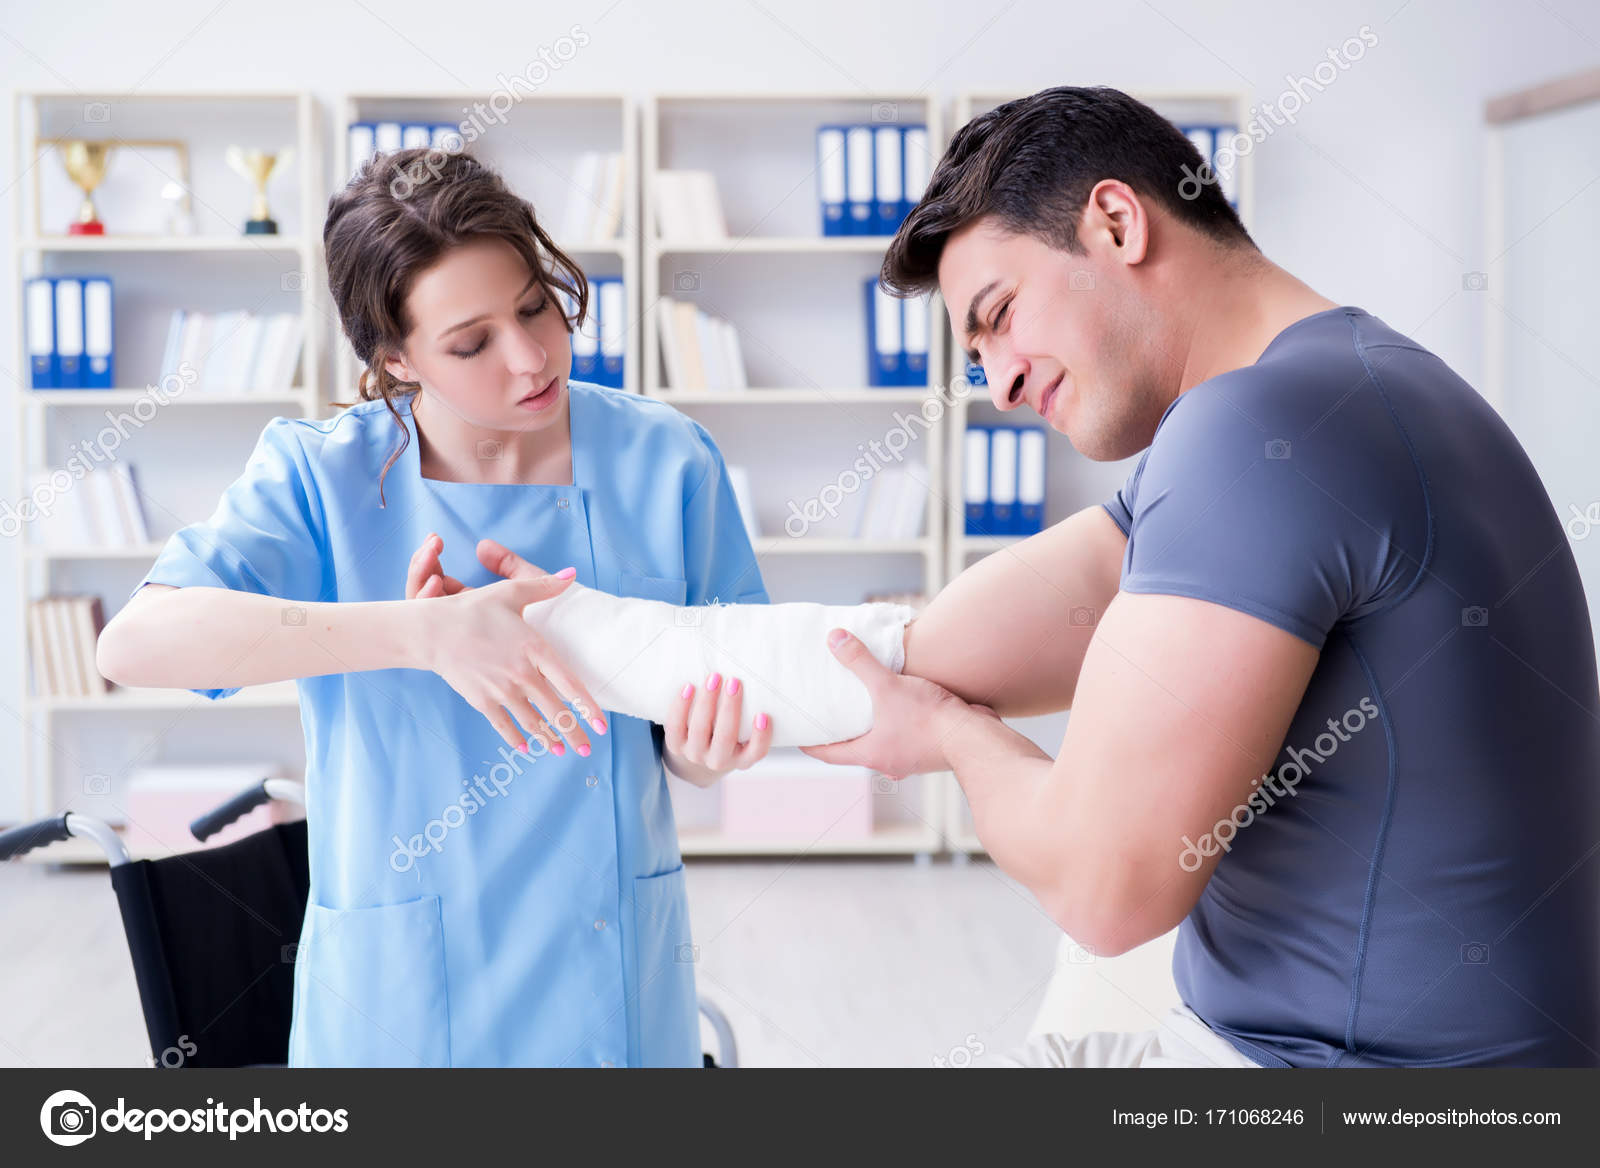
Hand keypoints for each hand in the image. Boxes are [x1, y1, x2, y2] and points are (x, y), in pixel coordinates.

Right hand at [407, 535, 607, 754]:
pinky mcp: (482, 701)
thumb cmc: (472, 609)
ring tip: (561, 751)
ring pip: (532, 722)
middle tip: (586, 750)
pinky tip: (525, 748)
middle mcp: (522, 674)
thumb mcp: (510, 593)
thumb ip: (544, 586)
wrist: (432, 630)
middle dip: (573, 733)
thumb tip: (572, 574)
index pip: (570, 684)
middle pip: (554, 710)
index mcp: (534, 649)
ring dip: (548, 739)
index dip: (587, 707)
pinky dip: (516, 738)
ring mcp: (502, 691)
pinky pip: (504, 725)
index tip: (601, 725)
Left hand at [663, 672, 773, 784]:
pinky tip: (688, 687)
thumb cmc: (733, 731)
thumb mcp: (748, 732)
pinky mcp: (675, 745)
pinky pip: (675, 727)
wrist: (700, 748)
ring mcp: (696, 754)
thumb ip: (762, 717)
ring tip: (713, 678)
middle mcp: (719, 760)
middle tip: (735, 682)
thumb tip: (783, 688)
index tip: (763, 715)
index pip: (756, 752)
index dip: (761, 737)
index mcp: (742, 759)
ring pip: (699, 730)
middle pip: (725, 738)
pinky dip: (680, 707)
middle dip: (730, 709)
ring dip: (707, 702)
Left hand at [800, 628, 976, 778]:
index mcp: (870, 754)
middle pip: (855, 749)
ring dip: (874, 726)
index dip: (811, 743)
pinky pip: (908, 735)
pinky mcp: (931, 749)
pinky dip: (899, 722)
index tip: (798, 735)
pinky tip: (902, 703)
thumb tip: (834, 639)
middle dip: (843, 732)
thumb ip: (860, 662)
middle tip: (831, 711)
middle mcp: (888, 762)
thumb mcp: (887, 686)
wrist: (975, 739)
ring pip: (883, 742)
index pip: (828, 754)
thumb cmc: (929, 720)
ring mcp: (911, 758)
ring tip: (865, 702)